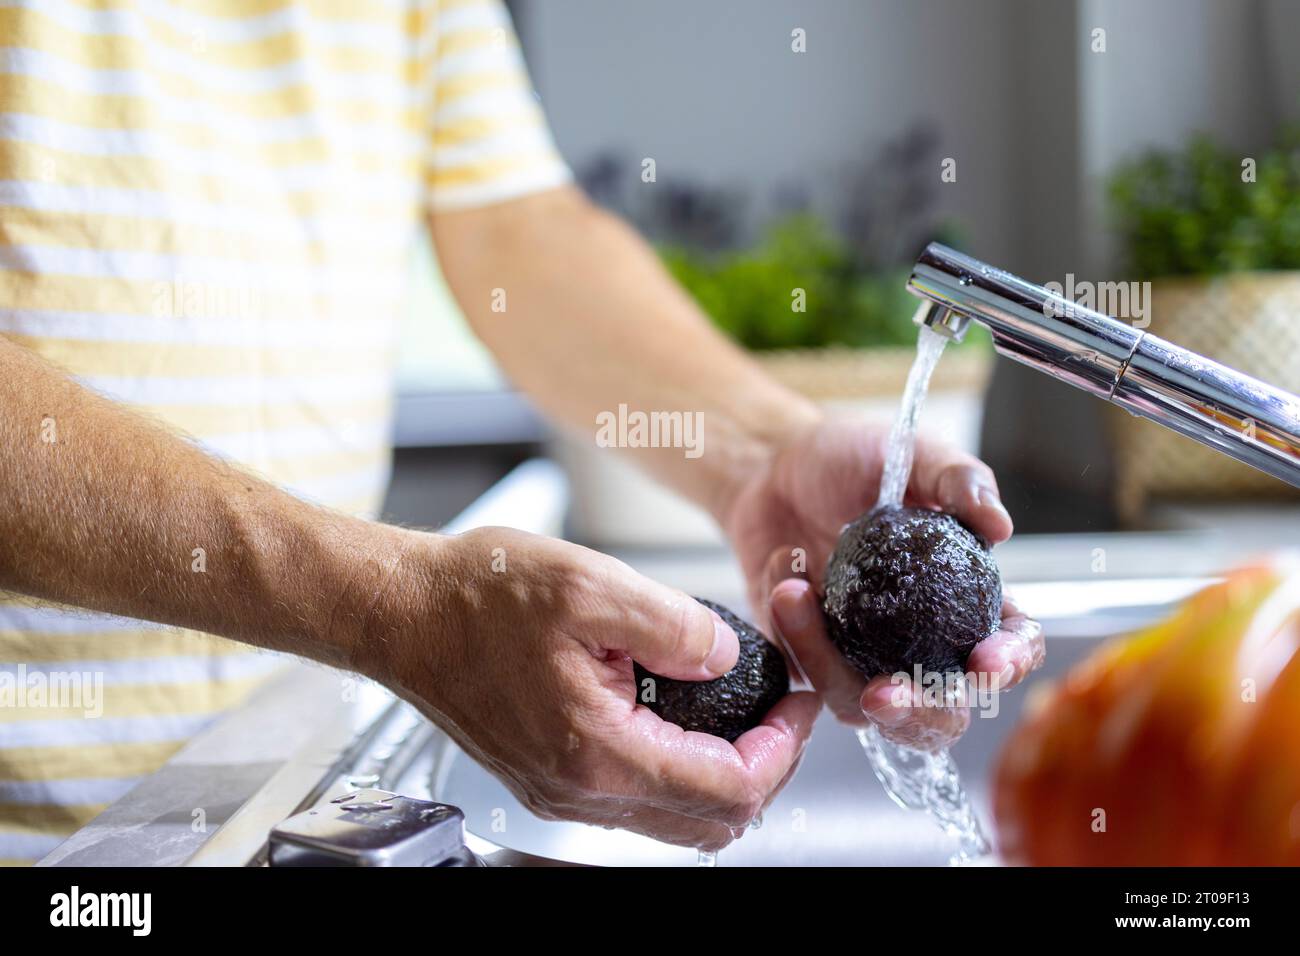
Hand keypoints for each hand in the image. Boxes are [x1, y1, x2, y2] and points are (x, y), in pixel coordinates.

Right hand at [359, 526, 819, 851]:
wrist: (401, 611)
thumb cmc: (476, 595)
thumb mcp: (591, 584)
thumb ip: (675, 625)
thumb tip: (727, 656)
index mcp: (596, 749)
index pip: (726, 790)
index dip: (782, 751)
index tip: (799, 703)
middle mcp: (578, 789)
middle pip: (707, 824)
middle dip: (762, 772)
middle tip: (781, 714)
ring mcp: (559, 790)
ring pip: (671, 819)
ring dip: (721, 776)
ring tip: (742, 712)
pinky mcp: (547, 777)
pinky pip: (633, 799)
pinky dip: (676, 770)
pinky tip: (683, 717)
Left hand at [722, 418, 1043, 750]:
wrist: (774, 466)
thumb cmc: (853, 461)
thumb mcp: (911, 455)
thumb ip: (958, 481)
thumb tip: (999, 526)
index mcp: (966, 598)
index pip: (1009, 646)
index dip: (1008, 663)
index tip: (984, 663)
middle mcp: (920, 641)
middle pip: (941, 715)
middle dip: (921, 717)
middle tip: (885, 693)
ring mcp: (862, 658)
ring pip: (859, 705)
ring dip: (825, 659)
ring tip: (794, 589)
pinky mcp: (809, 660)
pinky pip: (803, 672)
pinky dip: (789, 625)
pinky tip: (782, 563)